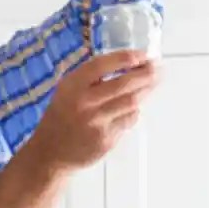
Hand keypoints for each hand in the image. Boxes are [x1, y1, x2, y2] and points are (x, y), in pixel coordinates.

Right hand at [25, 50, 158, 175]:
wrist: (50, 153)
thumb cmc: (62, 116)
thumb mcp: (67, 90)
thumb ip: (90, 78)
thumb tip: (127, 64)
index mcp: (72, 86)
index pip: (102, 65)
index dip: (125, 58)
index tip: (142, 54)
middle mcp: (84, 103)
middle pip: (124, 84)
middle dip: (146, 74)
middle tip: (158, 68)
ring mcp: (97, 123)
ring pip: (131, 102)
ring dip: (146, 90)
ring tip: (154, 82)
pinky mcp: (107, 140)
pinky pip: (128, 120)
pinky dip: (134, 112)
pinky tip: (133, 108)